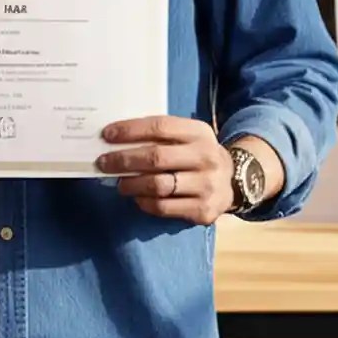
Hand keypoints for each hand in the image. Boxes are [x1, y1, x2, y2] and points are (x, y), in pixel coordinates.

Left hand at [95, 116, 233, 225]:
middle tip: (103, 162)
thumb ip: (160, 136)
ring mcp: (207, 185)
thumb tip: (115, 138)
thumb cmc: (196, 155)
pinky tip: (137, 197)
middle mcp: (206, 158)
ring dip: (131, 184)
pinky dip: (144, 202)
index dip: (130, 130)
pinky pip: (164, 207)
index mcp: (199, 133)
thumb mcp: (188, 137)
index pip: (160, 127)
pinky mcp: (203, 210)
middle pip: (156, 158)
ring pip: (158, 185)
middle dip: (123, 160)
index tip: (107, 135)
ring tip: (119, 183)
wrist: (234, 182)